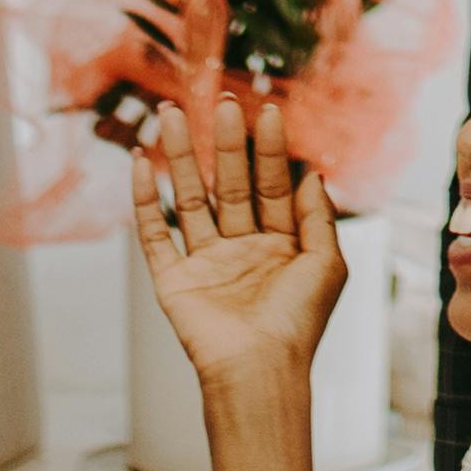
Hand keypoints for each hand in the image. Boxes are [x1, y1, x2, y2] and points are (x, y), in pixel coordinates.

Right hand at [133, 70, 347, 392]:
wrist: (259, 370)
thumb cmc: (298, 325)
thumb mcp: (327, 264)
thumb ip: (319, 217)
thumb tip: (314, 173)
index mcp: (279, 245)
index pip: (272, 184)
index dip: (269, 148)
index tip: (268, 110)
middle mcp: (241, 249)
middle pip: (230, 183)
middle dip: (226, 142)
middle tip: (223, 100)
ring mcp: (206, 263)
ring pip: (190, 198)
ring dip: (180, 157)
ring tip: (169, 114)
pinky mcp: (173, 280)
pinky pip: (155, 233)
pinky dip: (146, 199)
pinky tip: (142, 163)